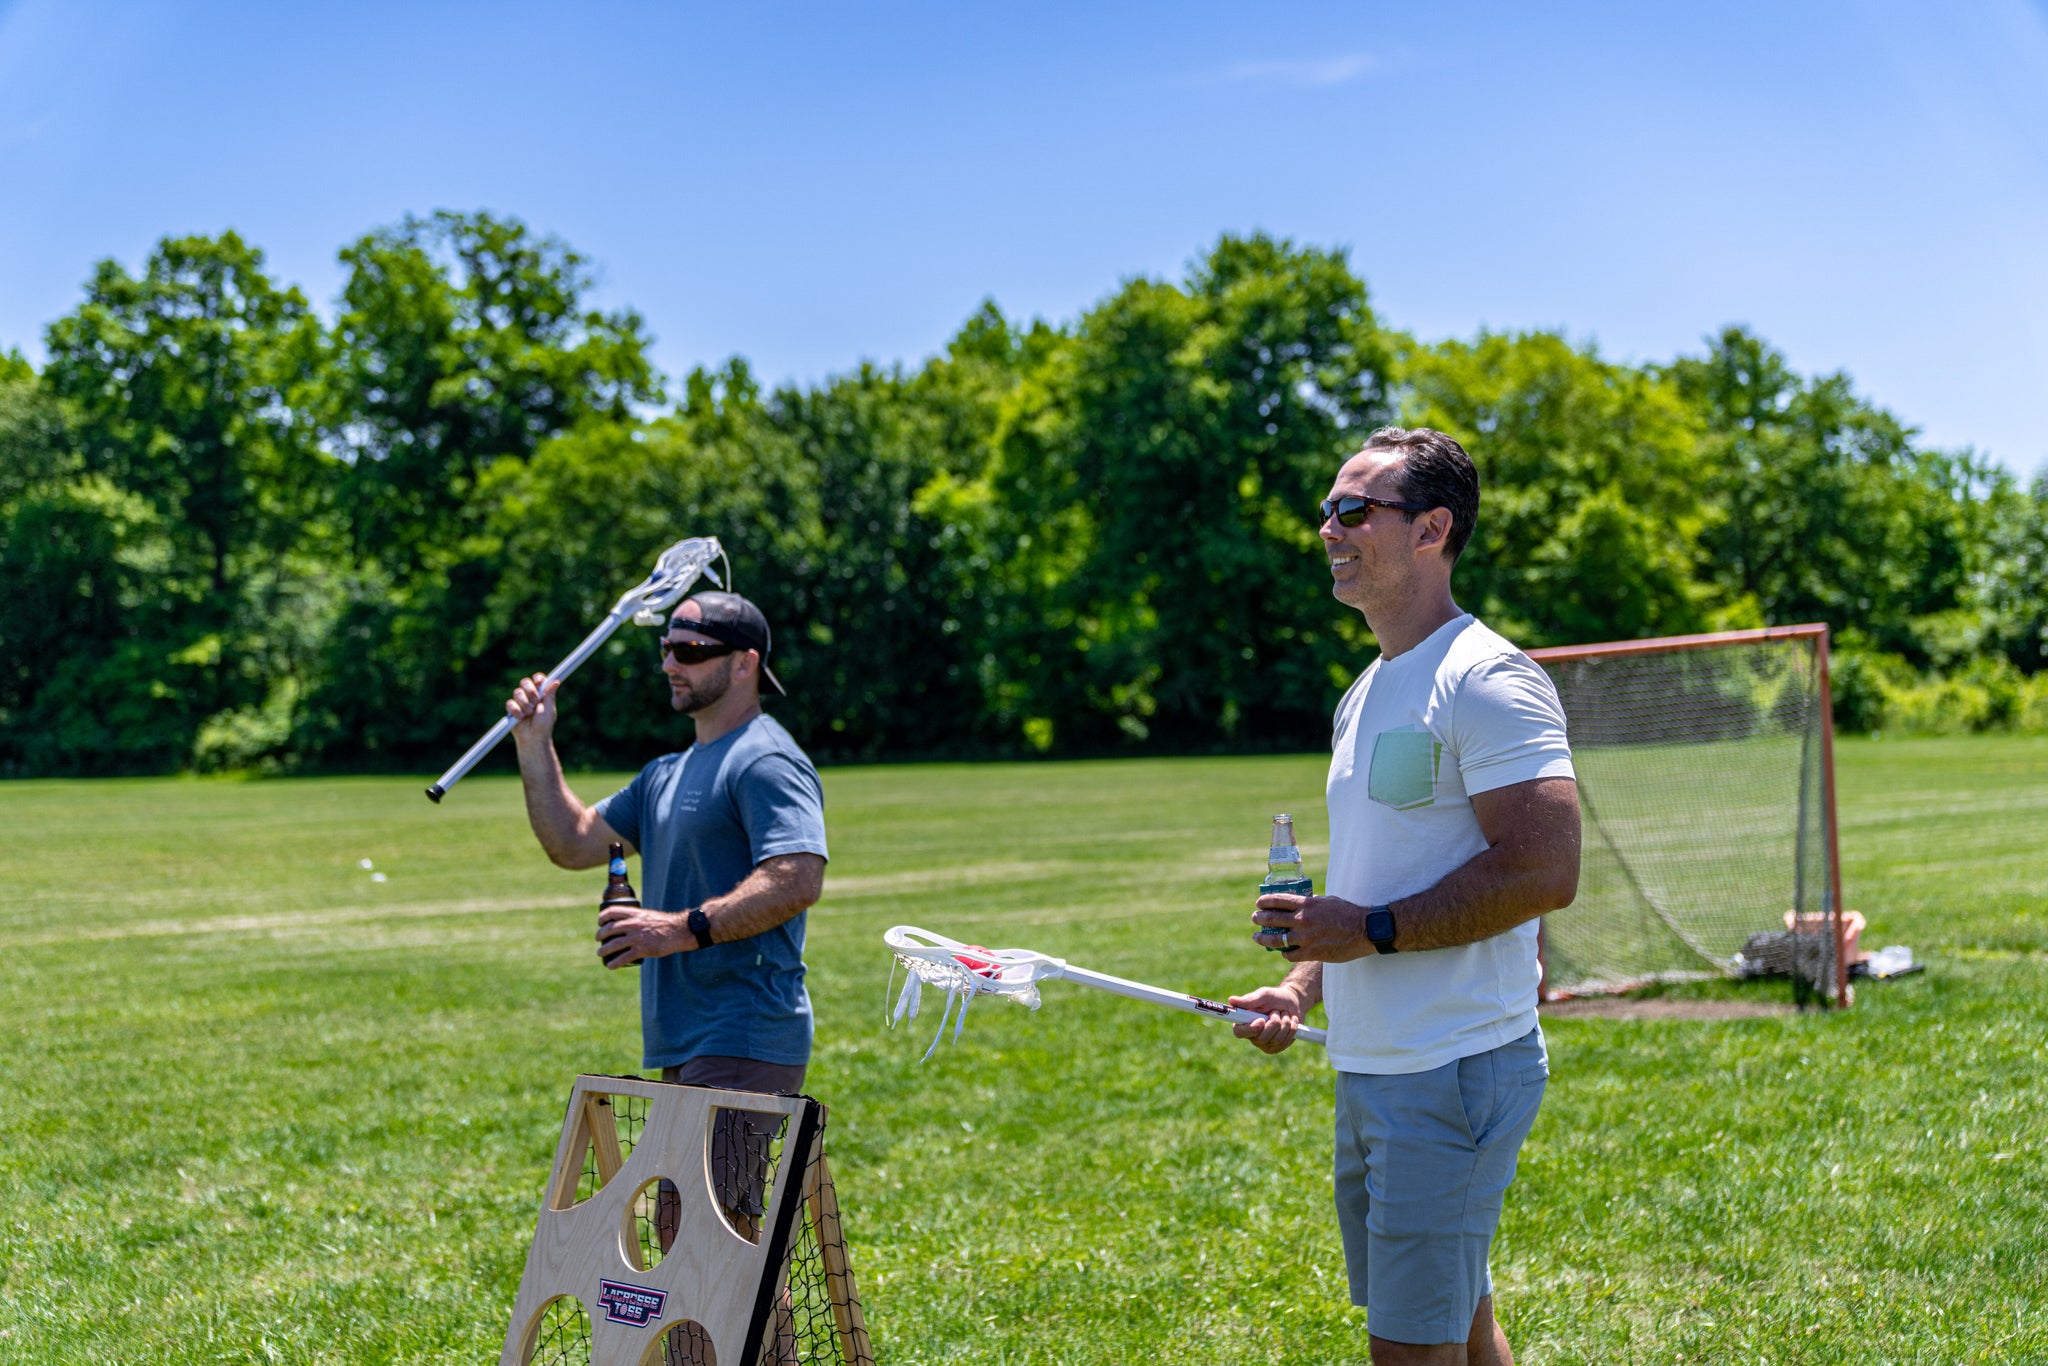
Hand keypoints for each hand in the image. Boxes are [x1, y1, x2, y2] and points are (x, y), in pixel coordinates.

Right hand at [505, 673, 560, 744]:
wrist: (533, 738)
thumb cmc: (544, 725)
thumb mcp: (549, 710)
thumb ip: (550, 695)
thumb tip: (556, 681)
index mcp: (541, 694)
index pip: (538, 680)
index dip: (538, 679)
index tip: (539, 683)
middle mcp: (530, 696)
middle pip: (525, 682)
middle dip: (530, 691)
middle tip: (536, 702)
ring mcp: (520, 702)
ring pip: (517, 692)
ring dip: (524, 703)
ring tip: (529, 713)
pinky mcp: (511, 709)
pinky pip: (510, 703)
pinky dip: (516, 710)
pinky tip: (521, 718)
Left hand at [596, 904, 689, 968]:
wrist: (679, 931)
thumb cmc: (665, 924)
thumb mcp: (648, 915)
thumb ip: (637, 919)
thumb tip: (627, 925)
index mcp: (635, 913)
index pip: (612, 912)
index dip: (603, 917)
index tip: (600, 922)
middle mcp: (634, 924)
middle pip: (609, 929)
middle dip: (600, 934)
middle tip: (598, 939)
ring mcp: (637, 937)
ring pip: (614, 944)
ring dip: (603, 950)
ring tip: (600, 953)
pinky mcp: (642, 949)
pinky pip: (624, 957)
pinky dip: (615, 963)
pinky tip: (610, 966)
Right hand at [1228, 984, 1308, 1053]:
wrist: (1293, 1003)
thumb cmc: (1275, 997)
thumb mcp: (1263, 995)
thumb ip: (1249, 999)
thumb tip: (1231, 1000)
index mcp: (1244, 1022)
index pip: (1239, 1032)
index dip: (1250, 1029)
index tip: (1261, 1020)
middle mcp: (1252, 1035)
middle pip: (1262, 1038)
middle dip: (1274, 1022)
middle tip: (1275, 1012)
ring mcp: (1265, 1044)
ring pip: (1276, 1039)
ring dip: (1284, 1023)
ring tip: (1283, 1014)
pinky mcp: (1277, 1048)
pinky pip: (1286, 1041)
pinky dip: (1291, 1028)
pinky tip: (1290, 1021)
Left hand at [1251, 892, 1372, 962]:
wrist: (1364, 930)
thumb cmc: (1347, 913)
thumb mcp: (1327, 901)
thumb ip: (1311, 903)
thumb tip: (1300, 903)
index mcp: (1306, 904)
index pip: (1277, 900)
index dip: (1265, 902)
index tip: (1259, 903)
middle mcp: (1302, 920)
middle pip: (1272, 919)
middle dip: (1259, 919)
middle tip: (1255, 918)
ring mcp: (1305, 938)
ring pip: (1276, 940)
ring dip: (1263, 938)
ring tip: (1257, 937)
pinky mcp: (1311, 953)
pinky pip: (1290, 954)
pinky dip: (1284, 952)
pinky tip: (1284, 951)